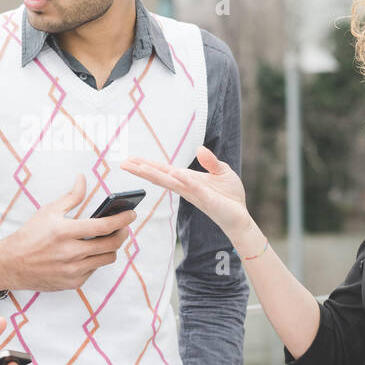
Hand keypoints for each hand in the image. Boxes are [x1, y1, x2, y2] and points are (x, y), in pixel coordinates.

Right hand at [0, 175, 135, 291]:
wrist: (10, 264)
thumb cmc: (29, 235)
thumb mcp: (48, 211)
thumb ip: (71, 196)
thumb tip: (83, 179)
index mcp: (65, 232)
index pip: (104, 226)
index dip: (122, 219)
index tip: (131, 214)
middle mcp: (71, 253)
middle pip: (111, 245)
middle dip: (123, 234)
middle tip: (123, 227)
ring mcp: (73, 271)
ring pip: (107, 259)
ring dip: (111, 248)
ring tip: (107, 239)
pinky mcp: (72, 283)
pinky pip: (94, 270)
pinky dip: (95, 260)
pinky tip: (88, 252)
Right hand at [122, 146, 254, 248]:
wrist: (240, 215)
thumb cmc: (229, 195)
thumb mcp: (222, 171)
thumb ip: (210, 161)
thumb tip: (200, 149)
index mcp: (186, 179)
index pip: (163, 170)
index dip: (146, 165)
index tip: (129, 160)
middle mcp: (186, 187)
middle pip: (160, 177)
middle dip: (142, 170)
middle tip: (124, 164)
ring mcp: (195, 194)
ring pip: (172, 183)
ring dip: (156, 175)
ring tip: (140, 168)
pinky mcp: (207, 200)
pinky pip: (195, 189)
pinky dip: (186, 181)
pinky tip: (176, 174)